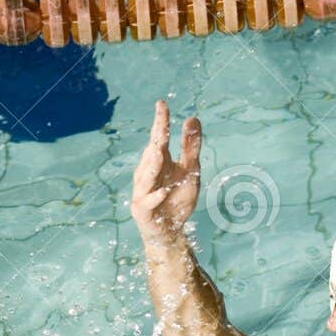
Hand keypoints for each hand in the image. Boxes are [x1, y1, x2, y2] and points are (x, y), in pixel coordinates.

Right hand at [131, 99, 201, 245]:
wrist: (170, 231)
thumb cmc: (178, 199)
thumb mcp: (190, 171)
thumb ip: (191, 147)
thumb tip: (193, 118)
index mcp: (158, 161)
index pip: (158, 137)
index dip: (160, 122)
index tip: (162, 104)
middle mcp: (147, 173)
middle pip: (151, 153)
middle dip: (155, 140)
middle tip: (161, 124)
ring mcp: (142, 191)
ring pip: (145, 176)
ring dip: (152, 165)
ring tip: (159, 152)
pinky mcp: (142, 210)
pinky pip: (147, 201)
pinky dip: (155, 197)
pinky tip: (164, 191)